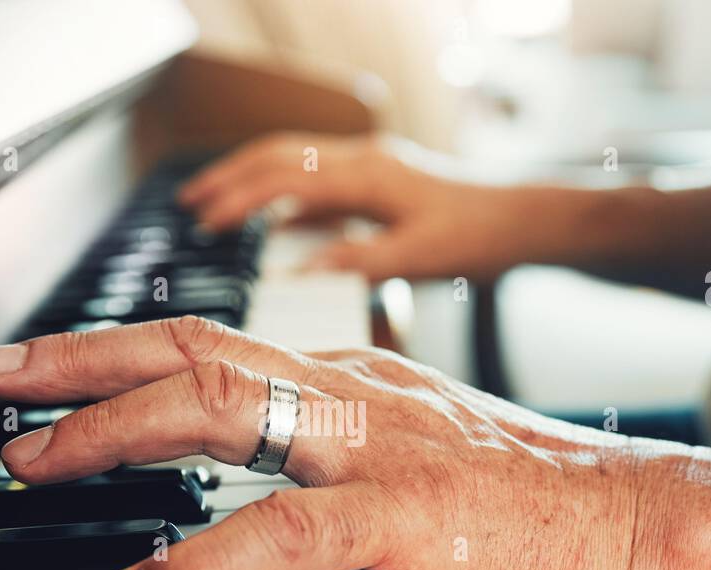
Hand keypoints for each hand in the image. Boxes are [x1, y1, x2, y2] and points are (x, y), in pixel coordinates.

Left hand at [0, 316, 673, 569]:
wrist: (639, 527)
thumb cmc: (529, 508)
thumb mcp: (412, 462)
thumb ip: (332, 466)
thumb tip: (251, 499)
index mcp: (353, 382)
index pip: (214, 343)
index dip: (119, 352)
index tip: (48, 372)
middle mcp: (352, 394)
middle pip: (192, 350)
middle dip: (83, 362)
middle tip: (1, 381)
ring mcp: (378, 447)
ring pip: (220, 409)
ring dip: (113, 431)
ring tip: (33, 461)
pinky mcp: (411, 513)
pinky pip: (286, 532)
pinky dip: (203, 562)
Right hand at [178, 133, 526, 282]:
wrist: (521, 220)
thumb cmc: (477, 236)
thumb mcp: (416, 259)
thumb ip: (355, 263)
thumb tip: (299, 272)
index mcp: (367, 175)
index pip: (284, 177)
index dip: (238, 198)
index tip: (203, 220)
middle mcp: (363, 161)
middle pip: (277, 157)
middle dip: (229, 178)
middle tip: (189, 204)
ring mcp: (369, 167)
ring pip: (293, 163)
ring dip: (251, 181)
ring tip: (215, 205)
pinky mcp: (377, 182)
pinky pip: (316, 180)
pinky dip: (283, 196)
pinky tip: (271, 221)